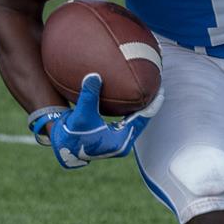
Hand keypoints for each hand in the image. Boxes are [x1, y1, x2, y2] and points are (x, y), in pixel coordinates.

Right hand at [31, 73, 161, 168]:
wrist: (62, 147)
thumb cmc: (71, 134)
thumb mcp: (80, 114)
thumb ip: (88, 96)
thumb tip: (94, 76)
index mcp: (120, 142)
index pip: (142, 119)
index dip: (152, 104)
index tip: (161, 89)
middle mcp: (123, 144)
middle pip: (142, 120)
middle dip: (149, 104)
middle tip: (157, 86)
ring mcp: (119, 142)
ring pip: (136, 122)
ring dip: (141, 108)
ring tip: (150, 91)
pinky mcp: (114, 138)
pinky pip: (129, 122)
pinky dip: (132, 111)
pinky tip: (134, 98)